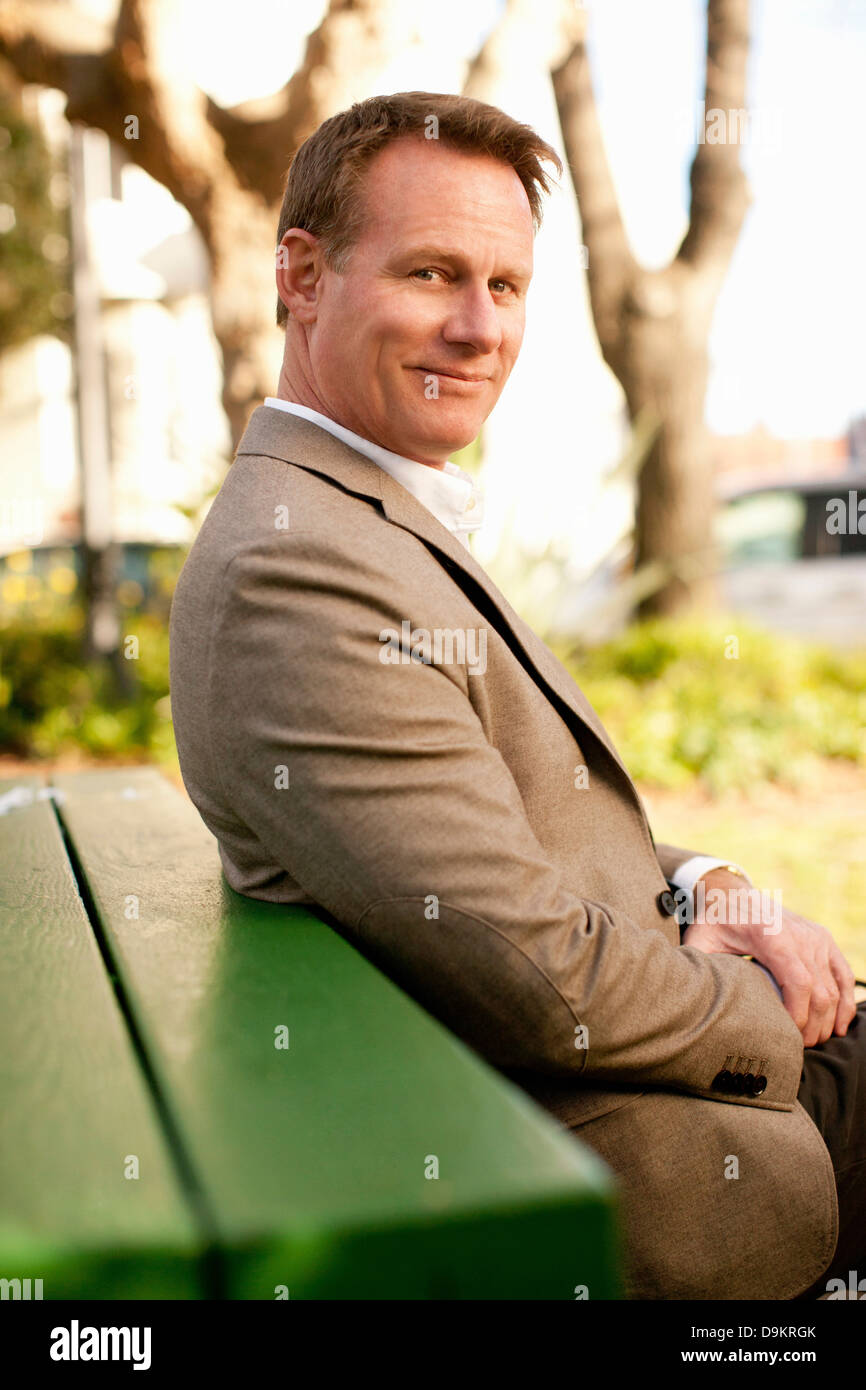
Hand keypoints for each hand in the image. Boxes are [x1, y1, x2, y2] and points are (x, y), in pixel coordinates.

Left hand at [681, 868, 857, 1045]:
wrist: (732, 894)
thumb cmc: (714, 922)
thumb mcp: (700, 942)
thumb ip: (701, 969)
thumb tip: (695, 1004)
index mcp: (771, 936)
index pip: (798, 983)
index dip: (799, 1016)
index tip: (787, 1037)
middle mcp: (800, 935)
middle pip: (820, 992)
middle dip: (813, 1027)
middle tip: (797, 1048)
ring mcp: (815, 937)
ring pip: (834, 988)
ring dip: (828, 1020)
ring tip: (813, 1042)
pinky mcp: (823, 939)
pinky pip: (843, 975)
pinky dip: (845, 1002)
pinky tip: (840, 1026)